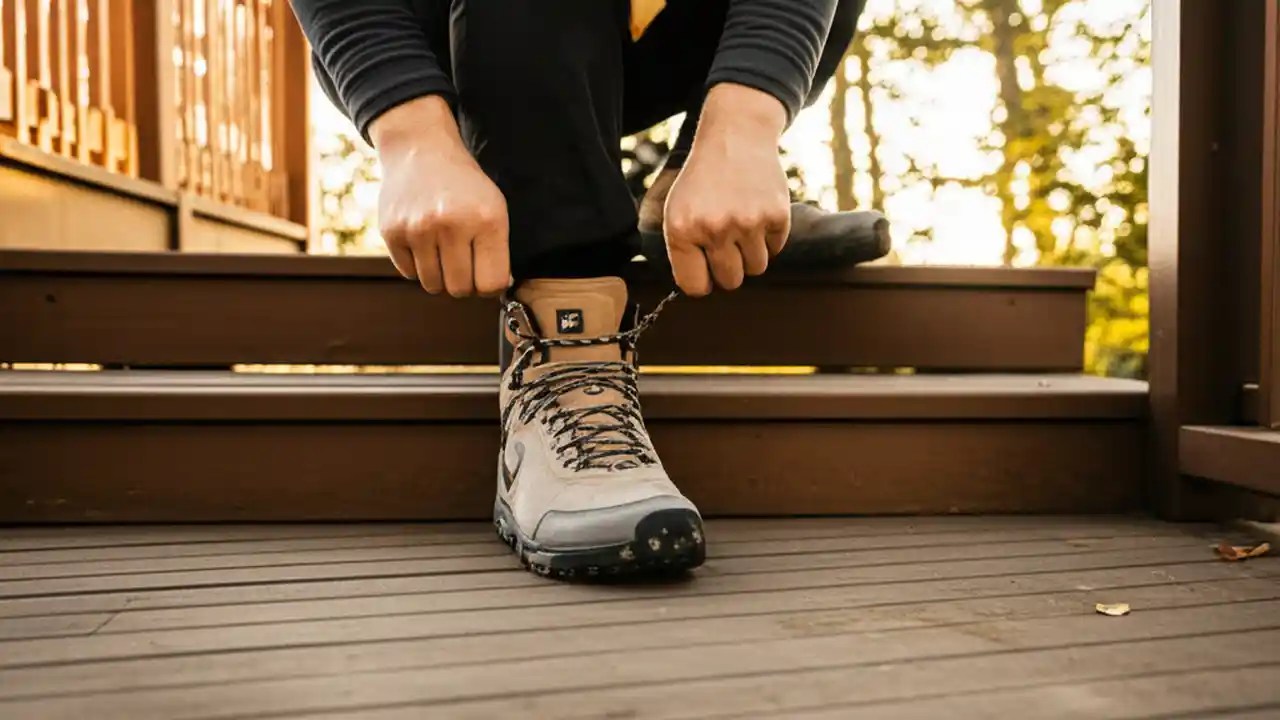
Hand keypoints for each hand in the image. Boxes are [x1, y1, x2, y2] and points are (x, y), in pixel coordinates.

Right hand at [370, 96, 510, 296]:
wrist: (421, 150)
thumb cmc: (464, 186)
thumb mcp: (494, 208)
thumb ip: (498, 250)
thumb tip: (496, 290)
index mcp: (487, 220)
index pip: (491, 284)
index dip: (489, 286)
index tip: (485, 275)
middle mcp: (452, 225)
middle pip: (460, 289)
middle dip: (464, 283)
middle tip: (462, 262)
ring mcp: (419, 229)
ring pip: (433, 285)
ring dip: (439, 275)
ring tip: (442, 249)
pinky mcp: (392, 232)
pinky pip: (409, 273)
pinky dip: (418, 264)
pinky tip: (423, 240)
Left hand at [662, 84, 790, 296]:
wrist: (736, 136)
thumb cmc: (703, 180)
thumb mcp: (676, 210)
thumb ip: (683, 251)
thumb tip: (698, 289)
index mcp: (681, 229)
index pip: (695, 286)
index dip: (703, 281)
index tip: (707, 269)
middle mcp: (714, 228)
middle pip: (730, 281)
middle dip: (729, 268)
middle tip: (727, 244)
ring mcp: (748, 222)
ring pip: (756, 268)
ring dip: (750, 254)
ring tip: (742, 226)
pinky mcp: (777, 215)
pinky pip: (776, 249)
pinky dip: (769, 237)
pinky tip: (757, 212)